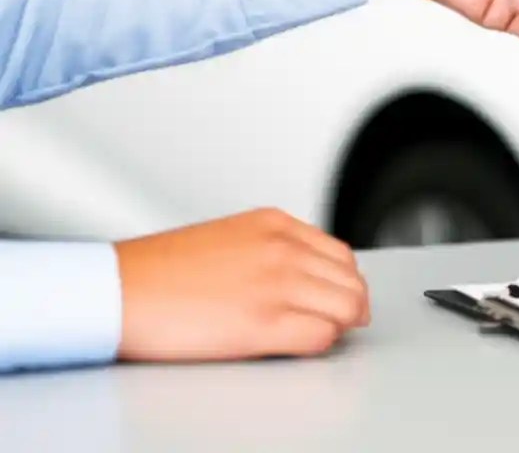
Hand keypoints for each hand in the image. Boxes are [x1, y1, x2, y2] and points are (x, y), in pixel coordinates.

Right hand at [115, 208, 369, 361]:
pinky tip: (298, 344)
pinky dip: (319, 343)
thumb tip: (304, 275)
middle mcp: (284, 249)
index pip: (341, 255)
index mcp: (276, 224)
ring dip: (339, 324)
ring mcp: (278, 284)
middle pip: (352, 282)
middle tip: (339, 322)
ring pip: (347, 308)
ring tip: (320, 333)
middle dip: (350, 305)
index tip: (338, 298)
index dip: (344, 282)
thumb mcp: (229, 237)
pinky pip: (323, 337)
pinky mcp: (265, 323)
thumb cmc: (160, 272)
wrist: (116, 291)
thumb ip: (272, 248)